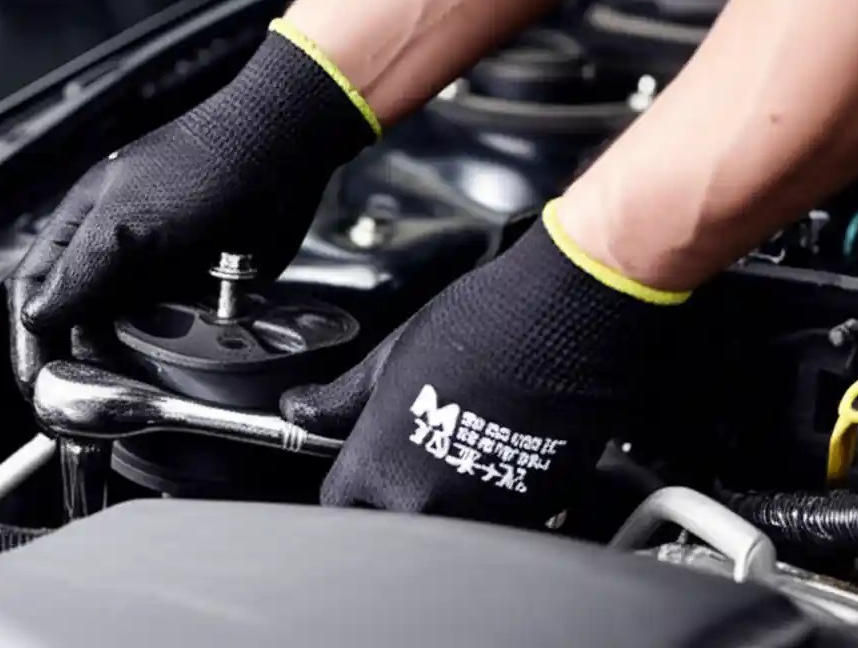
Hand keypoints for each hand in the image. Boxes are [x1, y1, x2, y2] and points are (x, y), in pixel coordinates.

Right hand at [8, 26, 377, 395]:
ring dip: (126, 362)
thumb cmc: (202, 165)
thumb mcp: (128, 221)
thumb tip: (36, 318)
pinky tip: (173, 370)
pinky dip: (171, 353)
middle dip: (77, 360)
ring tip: (127, 392)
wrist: (281, 152)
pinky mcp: (200, 288)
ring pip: (128, 332)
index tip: (33, 381)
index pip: (37, 288)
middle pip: (80, 318)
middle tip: (82, 400)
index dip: (29, 336)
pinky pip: (176, 333)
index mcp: (85, 225)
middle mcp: (117, 252)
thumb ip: (81, 271)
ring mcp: (159, 272)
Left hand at [281, 201, 687, 527]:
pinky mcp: (530, 515)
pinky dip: (496, 502)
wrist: (558, 327)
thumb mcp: (388, 361)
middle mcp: (424, 505)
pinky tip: (503, 455)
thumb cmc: (476, 331)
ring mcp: (479, 517)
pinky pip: (500, 524)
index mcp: (379, 467)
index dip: (351, 485)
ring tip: (468, 448)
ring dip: (451, 503)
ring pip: (447, 529)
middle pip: (391, 525)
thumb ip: (339, 401)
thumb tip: (299, 408)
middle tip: (421, 454)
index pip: (341, 504)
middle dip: (399, 499)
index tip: (364, 467)